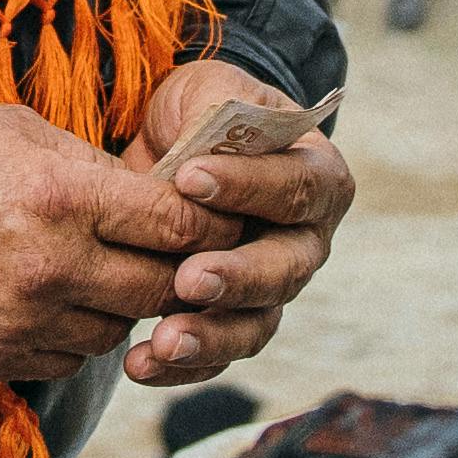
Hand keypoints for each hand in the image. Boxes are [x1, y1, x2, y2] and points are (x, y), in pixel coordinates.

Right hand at [0, 104, 222, 382]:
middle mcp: (50, 266)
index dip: (212, 226)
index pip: (181, 227)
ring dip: (124, 306)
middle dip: (178, 272)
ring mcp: (21, 321)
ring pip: (118, 331)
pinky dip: (73, 334)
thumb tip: (147, 195)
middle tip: (174, 254)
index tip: (217, 219)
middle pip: (162, 289)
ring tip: (102, 272)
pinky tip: (53, 301)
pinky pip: (66, 359)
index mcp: (62, 195)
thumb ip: (88, 167)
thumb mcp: (11, 130)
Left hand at [122, 59, 352, 385]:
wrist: (173, 147)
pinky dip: (182, 366)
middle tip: (189, 279)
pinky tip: (140, 365)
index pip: (295, 187)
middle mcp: (305, 240)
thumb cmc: (201, 113)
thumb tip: (207, 149)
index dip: (248, 187)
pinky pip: (217, 353)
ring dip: (211, 337)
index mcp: (317, 177)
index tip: (189, 179)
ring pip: (256, 324)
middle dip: (237, 278)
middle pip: (286, 269)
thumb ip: (216, 109)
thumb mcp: (210, 90)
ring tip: (162, 342)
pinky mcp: (233, 319)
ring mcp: (270, 286)